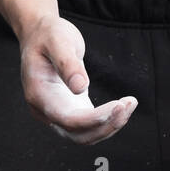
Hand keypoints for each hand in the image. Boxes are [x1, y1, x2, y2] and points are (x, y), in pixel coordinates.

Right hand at [19, 15, 135, 143]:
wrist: (40, 34)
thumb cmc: (48, 35)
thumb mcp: (57, 41)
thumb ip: (67, 64)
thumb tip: (80, 88)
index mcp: (39, 95)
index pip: (68, 119)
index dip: (94, 118)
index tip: (119, 105)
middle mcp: (45, 111)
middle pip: (78, 135)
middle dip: (106, 125)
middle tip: (129, 104)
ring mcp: (57, 113)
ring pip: (85, 135)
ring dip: (110, 125)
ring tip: (130, 103)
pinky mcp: (70, 109)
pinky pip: (89, 126)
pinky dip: (108, 120)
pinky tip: (124, 105)